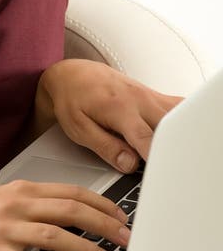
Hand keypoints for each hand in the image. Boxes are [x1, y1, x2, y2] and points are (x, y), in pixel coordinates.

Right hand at [0, 180, 130, 250]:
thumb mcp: (5, 202)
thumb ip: (35, 206)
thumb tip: (74, 216)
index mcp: (22, 190)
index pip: (71, 193)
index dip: (101, 205)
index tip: (122, 218)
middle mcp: (16, 204)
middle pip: (69, 210)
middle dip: (103, 225)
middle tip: (125, 239)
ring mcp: (2, 227)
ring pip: (53, 234)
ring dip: (83, 249)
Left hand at [36, 59, 183, 172]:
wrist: (71, 73)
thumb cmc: (71, 97)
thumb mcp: (78, 127)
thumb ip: (105, 147)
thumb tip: (129, 164)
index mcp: (119, 107)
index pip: (147, 138)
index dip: (156, 160)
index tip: (161, 177)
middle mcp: (138, 98)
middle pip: (170, 127)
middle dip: (172, 150)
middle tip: (169, 172)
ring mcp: (148, 95)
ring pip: (178, 116)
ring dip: (178, 136)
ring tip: (174, 157)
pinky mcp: (152, 95)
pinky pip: (176, 108)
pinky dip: (180, 123)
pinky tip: (177, 138)